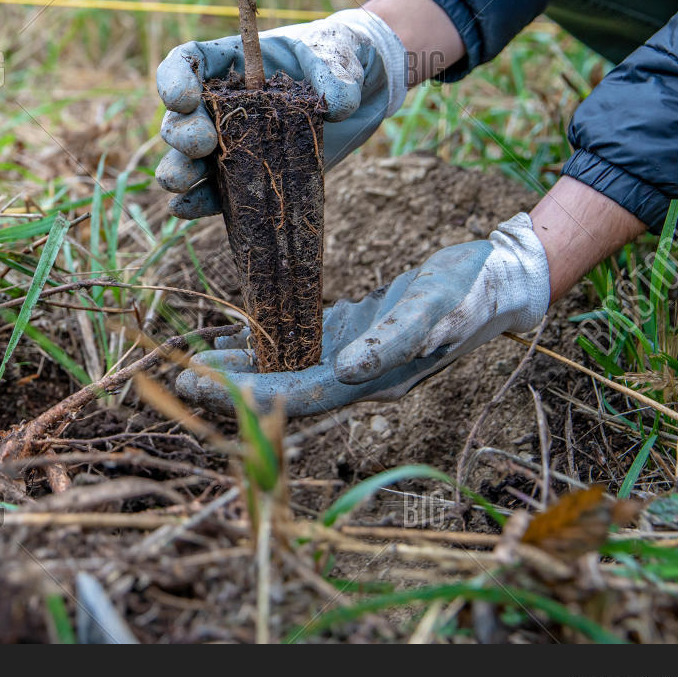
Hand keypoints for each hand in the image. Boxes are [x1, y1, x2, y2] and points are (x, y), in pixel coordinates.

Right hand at [154, 8, 408, 217]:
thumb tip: (338, 107)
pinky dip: (198, 202)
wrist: (365, 90)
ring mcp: (232, 143)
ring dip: (179, 172)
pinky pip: (215, 193)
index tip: (184, 99)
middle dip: (182, 134)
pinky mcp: (249, 176)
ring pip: (188, 159)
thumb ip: (333, 70)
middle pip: (182, 117)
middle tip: (202, 144)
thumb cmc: (339, 57)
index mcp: (231, 63)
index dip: (174, 80)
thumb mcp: (338, 51)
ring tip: (182, 183)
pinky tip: (185, 208)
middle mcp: (221, 104)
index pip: (187, 63)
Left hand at [175, 213, 549, 416]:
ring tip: (196, 360)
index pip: (297, 396)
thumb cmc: (468, 291)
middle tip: (178, 375)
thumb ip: (393, 340)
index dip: (246, 395)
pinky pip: (301, 347)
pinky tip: (236, 336)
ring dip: (242, 370)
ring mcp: (355, 357)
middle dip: (231, 388)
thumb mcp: (434, 307)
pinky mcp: (353, 332)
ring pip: (287, 372)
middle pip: (282, 392)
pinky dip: (267, 344)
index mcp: (374, 378)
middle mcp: (358, 377)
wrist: (499, 280)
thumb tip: (348, 368)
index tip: (200, 385)